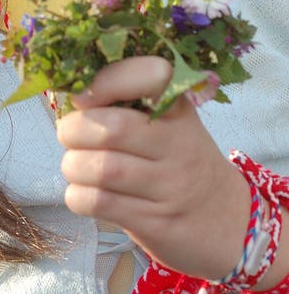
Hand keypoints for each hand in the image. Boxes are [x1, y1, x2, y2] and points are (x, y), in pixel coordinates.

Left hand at [56, 56, 250, 279]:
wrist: (230, 223)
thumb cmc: (181, 161)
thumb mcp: (171, 124)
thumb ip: (128, 105)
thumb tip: (69, 96)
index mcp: (179, 108)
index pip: (150, 76)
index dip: (107, 80)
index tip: (83, 96)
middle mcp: (179, 144)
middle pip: (113, 128)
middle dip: (74, 129)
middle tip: (68, 134)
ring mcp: (171, 185)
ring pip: (104, 169)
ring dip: (73, 165)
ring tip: (74, 165)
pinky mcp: (158, 223)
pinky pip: (102, 204)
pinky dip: (78, 196)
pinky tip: (81, 193)